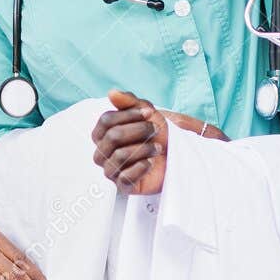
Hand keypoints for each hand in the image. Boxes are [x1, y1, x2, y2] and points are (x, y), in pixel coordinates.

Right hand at [91, 90, 225, 194]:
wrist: (176, 154)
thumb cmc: (157, 133)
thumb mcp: (146, 112)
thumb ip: (128, 101)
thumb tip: (112, 93)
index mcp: (102, 134)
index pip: (105, 121)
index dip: (128, 115)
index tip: (148, 113)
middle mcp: (102, 152)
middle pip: (112, 137)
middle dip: (138, 130)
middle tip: (155, 130)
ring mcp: (111, 170)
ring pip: (119, 156)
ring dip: (144, 149)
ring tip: (158, 148)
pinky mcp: (123, 186)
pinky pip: (125, 177)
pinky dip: (141, 167)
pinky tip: (151, 163)